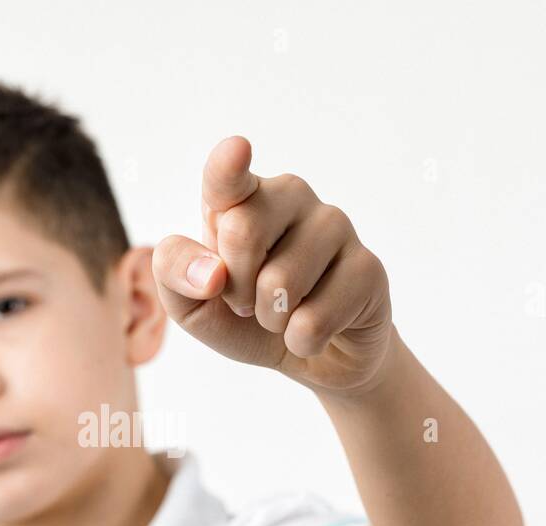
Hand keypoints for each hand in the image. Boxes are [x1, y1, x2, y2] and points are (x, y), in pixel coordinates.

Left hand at [152, 135, 394, 396]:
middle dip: (234, 288)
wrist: (312, 356)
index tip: (236, 150)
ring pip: (280, 284)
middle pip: (242, 232)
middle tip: (247, 301)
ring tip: (285, 313)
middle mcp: (291, 197)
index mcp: (243, 197)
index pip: (228, 178)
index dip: (228, 167)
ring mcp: (335, 225)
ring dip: (270, 319)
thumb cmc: (247, 319)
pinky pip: (313, 320)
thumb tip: (210, 274)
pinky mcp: (369, 267)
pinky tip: (315, 329)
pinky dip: (301, 341)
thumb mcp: (194, 305)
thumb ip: (176, 278)